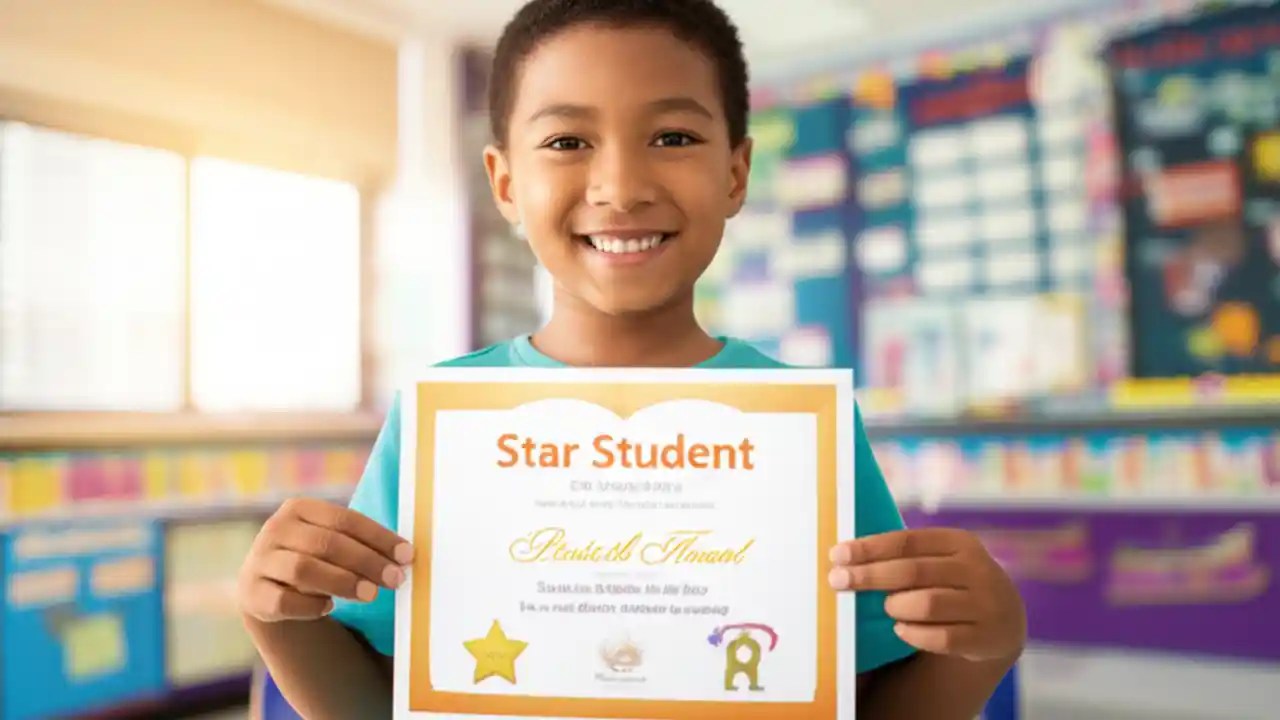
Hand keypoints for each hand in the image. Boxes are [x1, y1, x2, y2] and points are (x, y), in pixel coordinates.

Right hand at [238, 497, 413, 622]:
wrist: (265, 587)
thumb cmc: (313, 559)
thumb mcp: (330, 542)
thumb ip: (359, 544)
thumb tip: (405, 557)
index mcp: (299, 508)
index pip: (345, 519)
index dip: (379, 537)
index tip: (407, 555)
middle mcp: (276, 529)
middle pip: (327, 543)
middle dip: (367, 562)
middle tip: (395, 579)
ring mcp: (260, 560)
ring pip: (305, 569)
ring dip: (343, 582)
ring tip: (371, 594)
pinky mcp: (251, 592)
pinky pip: (284, 600)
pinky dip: (309, 605)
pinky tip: (328, 607)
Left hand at [828, 528, 1025, 661]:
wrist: (1003, 619)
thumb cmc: (952, 583)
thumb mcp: (940, 560)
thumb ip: (905, 557)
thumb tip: (845, 559)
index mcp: (958, 542)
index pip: (907, 541)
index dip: (870, 548)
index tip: (837, 554)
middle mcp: (975, 569)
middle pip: (912, 571)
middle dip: (870, 576)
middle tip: (838, 581)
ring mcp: (984, 604)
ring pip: (928, 604)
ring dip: (896, 606)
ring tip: (886, 608)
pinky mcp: (985, 637)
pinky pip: (941, 638)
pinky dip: (914, 634)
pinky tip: (901, 630)